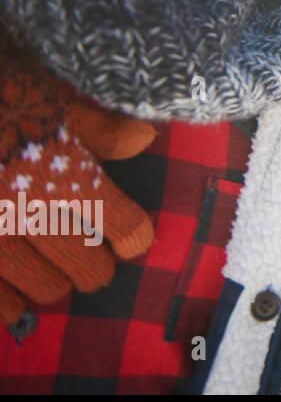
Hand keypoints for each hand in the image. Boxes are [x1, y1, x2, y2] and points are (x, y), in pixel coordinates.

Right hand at [0, 38, 153, 325]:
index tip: (132, 238)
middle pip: (88, 268)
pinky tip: (15, 294)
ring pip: (45, 290)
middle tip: (94, 256)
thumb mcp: (52, 97)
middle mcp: (31, 214)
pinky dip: (10, 303)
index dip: (135, 237)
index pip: (124, 227)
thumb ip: (100, 127)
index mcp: (65, 175)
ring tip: (53, 269)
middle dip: (97, 265)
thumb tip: (145, 139)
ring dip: (56, 281)